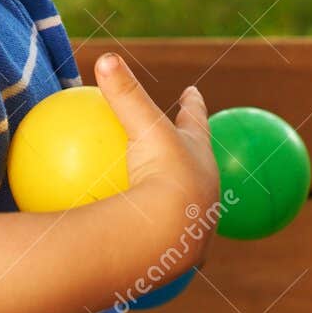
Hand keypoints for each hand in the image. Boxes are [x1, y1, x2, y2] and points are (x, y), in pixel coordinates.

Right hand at [94, 53, 220, 261]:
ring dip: (182, 201)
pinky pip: (167, 245)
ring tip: (169, 201)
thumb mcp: (143, 127)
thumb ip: (126, 93)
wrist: (170, 238)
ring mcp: (196, 224)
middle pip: (200, 164)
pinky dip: (157, 242)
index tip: (192, 91)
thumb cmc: (162, 175)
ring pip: (191, 207)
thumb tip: (106, 56)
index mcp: (200, 156)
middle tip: (186, 144)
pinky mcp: (182, 256)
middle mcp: (205, 189)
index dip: (193, 104)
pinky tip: (139, 248)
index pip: (197, 120)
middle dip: (193, 154)